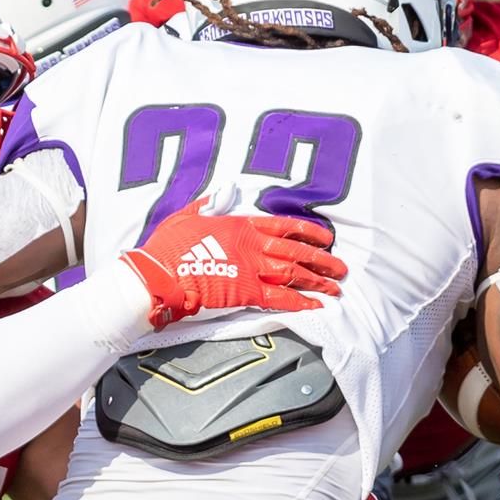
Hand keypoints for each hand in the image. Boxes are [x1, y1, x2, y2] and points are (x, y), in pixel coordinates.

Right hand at [120, 198, 345, 328]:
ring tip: (335, 288)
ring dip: (318, 281)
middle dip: (322, 260)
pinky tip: (317, 307)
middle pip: (297, 251)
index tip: (325, 238)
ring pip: (295, 273)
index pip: (284, 225)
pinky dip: (301, 303)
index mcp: (240, 225)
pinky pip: (282, 298)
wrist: (160, 276)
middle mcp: (253, 245)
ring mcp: (252, 269)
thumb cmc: (168, 248)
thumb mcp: (187, 216)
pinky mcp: (247, 293)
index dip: (308, 231)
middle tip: (340, 268)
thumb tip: (224, 192)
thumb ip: (209, 205)